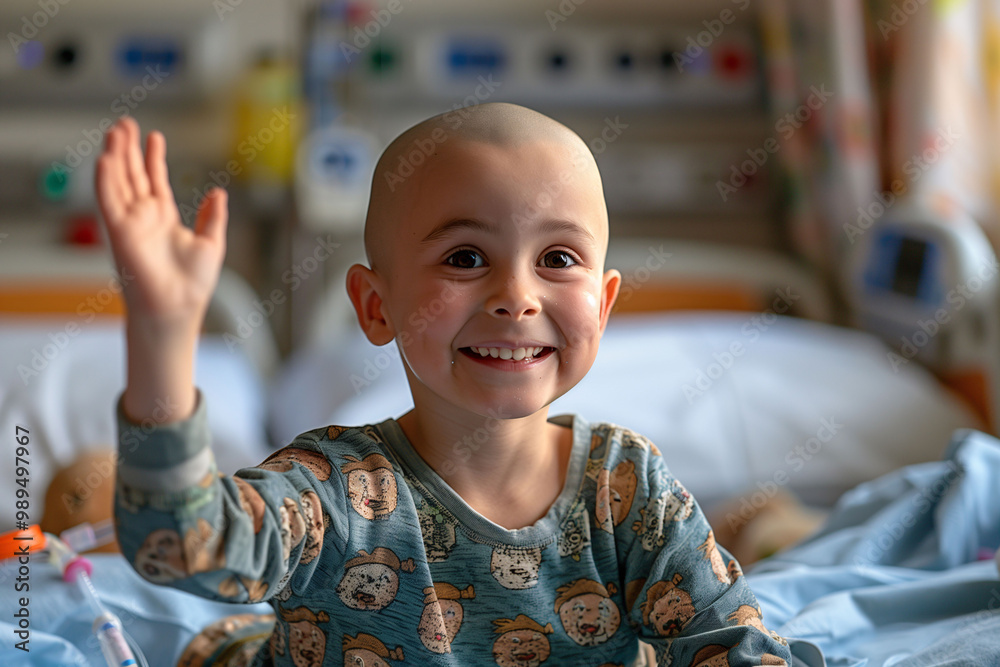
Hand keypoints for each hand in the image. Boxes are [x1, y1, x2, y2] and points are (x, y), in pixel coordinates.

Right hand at [95, 117, 227, 333]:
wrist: (178, 307)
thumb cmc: (192, 285)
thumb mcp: (212, 243)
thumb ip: (213, 217)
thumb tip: (219, 193)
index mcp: (164, 219)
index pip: (155, 181)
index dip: (154, 158)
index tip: (154, 136)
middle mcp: (144, 218)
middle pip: (132, 175)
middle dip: (129, 149)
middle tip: (124, 123)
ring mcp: (130, 223)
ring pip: (118, 182)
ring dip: (116, 156)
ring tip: (116, 131)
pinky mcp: (119, 233)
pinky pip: (108, 201)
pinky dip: (106, 180)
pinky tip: (105, 159)